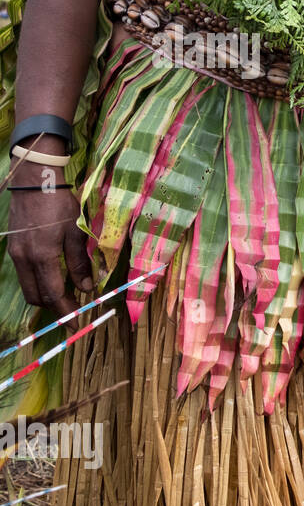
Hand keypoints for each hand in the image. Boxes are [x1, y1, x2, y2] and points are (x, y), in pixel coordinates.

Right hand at [7, 176, 92, 317]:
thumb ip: (80, 262)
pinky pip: (24, 274)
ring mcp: (15, 253)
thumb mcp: (77, 233)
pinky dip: (38, 282)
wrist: (35, 181)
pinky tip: (53, 279)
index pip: (52, 294)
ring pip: (28, 286)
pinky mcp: (14, 247)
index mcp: (41, 257)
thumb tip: (86, 288)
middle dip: (53, 307)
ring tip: (66, 297)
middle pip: (35, 296)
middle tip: (72, 311)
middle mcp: (24, 259)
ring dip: (45, 296)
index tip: (76, 323)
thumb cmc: (60, 205)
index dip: (64, 311)